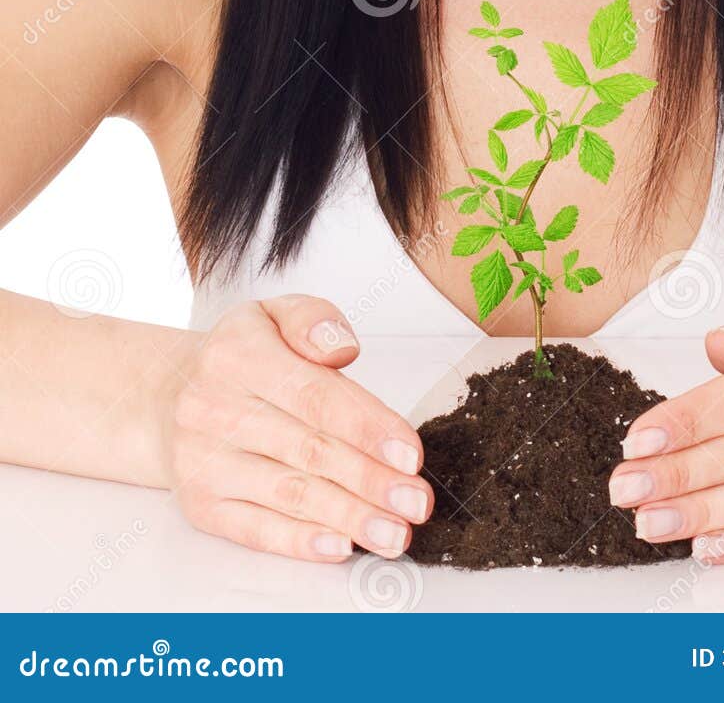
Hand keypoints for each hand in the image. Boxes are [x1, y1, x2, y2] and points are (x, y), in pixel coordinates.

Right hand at [160, 294, 432, 562]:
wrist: (171, 394)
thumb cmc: (242, 356)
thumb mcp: (274, 314)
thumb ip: (314, 321)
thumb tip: (341, 350)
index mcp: (237, 354)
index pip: (315, 395)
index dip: (367, 427)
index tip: (410, 454)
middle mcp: (212, 408)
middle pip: (308, 450)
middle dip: (371, 480)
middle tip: (416, 502)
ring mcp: (203, 461)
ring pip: (289, 494)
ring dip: (349, 517)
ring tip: (394, 532)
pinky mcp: (200, 504)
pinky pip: (254, 529)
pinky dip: (300, 542)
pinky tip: (340, 547)